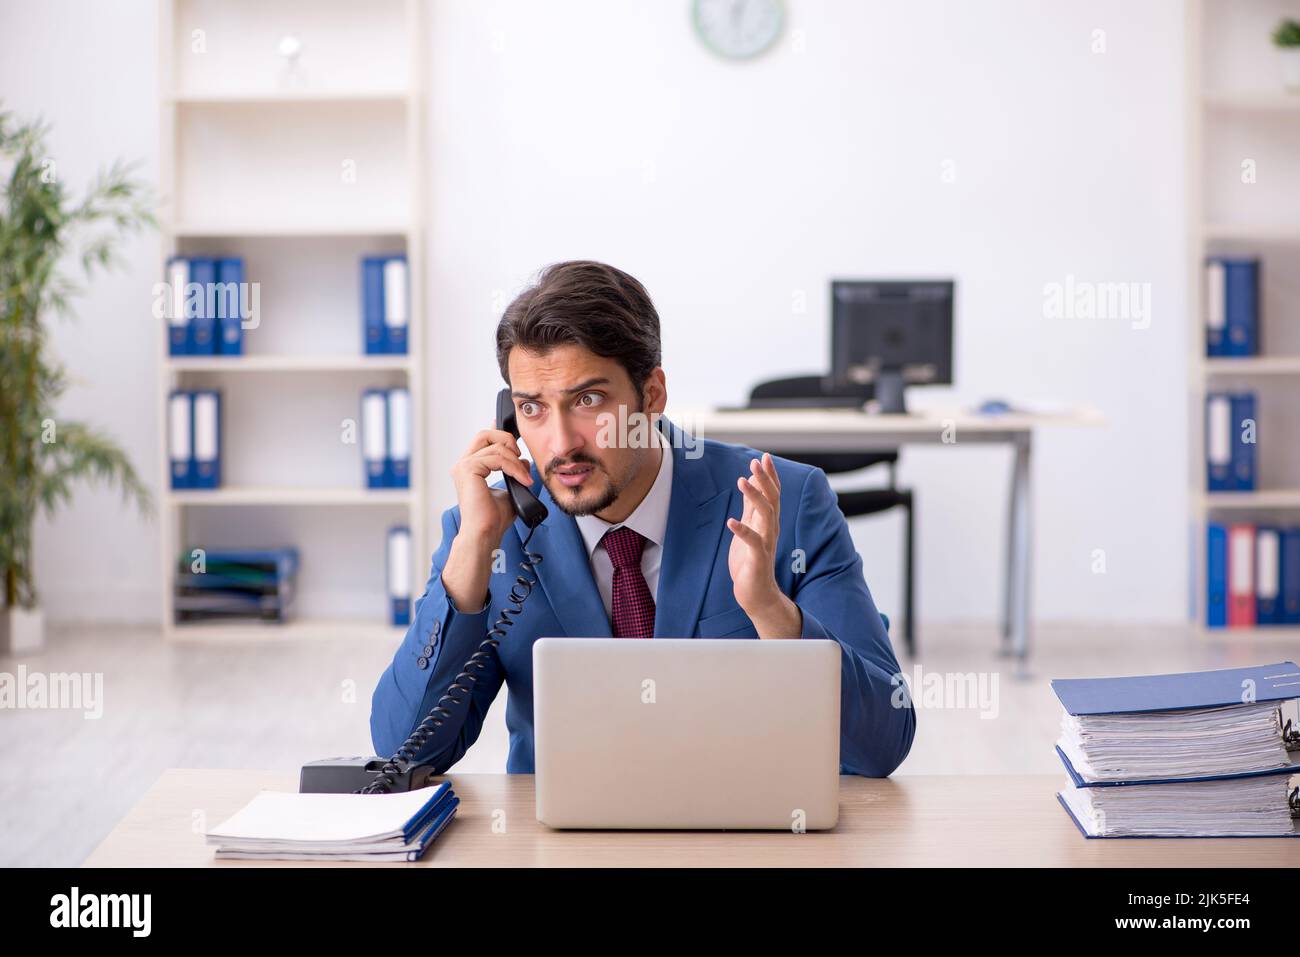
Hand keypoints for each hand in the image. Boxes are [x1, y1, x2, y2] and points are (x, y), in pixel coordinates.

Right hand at [442, 421, 534, 610]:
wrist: (486, 533)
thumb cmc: (493, 518)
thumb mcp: (508, 489)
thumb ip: (513, 472)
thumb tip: (523, 460)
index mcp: (470, 467)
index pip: (484, 440)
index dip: (501, 436)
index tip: (519, 445)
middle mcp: (463, 464)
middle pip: (485, 434)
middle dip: (507, 440)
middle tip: (520, 457)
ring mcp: (463, 466)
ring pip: (495, 447)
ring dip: (516, 461)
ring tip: (525, 477)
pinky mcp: (468, 469)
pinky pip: (497, 458)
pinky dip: (514, 467)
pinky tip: (522, 480)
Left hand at [727, 453, 800, 637]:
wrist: (757, 594)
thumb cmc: (751, 561)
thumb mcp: (750, 529)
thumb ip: (752, 509)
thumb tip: (752, 484)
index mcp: (768, 523)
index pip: (773, 494)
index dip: (770, 476)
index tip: (764, 457)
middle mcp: (771, 530)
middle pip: (772, 500)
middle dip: (765, 480)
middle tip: (755, 462)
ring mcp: (766, 544)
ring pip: (766, 516)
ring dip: (754, 497)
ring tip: (741, 481)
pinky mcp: (758, 559)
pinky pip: (753, 542)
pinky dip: (742, 531)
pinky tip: (730, 521)